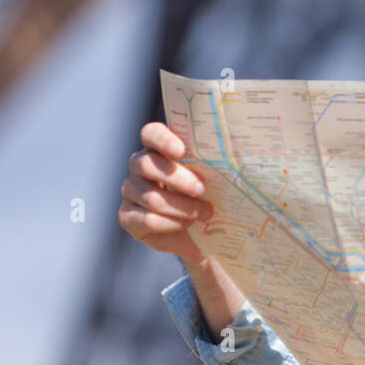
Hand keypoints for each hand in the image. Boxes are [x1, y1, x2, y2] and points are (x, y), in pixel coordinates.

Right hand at [117, 122, 213, 264]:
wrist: (195, 230)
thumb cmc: (205, 194)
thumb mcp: (211, 176)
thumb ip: (212, 163)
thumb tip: (237, 158)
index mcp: (158, 148)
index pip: (151, 133)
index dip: (162, 140)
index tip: (181, 151)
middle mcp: (138, 166)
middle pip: (147, 165)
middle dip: (178, 179)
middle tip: (202, 189)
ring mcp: (130, 190)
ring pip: (151, 197)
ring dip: (182, 207)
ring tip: (205, 212)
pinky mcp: (127, 216)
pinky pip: (147, 219)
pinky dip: (171, 223)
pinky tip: (187, 223)